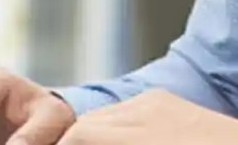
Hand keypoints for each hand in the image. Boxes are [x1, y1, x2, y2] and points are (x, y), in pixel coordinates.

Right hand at [57, 89, 237, 144]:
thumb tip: (84, 141)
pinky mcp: (163, 98)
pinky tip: (117, 144)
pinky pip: (124, 109)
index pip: (83, 134)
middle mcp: (146, 111)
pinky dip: (112, 128)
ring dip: (91, 137)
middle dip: (74, 144)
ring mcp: (155, 101)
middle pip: (88, 123)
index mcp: (142, 136)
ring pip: (104, 115)